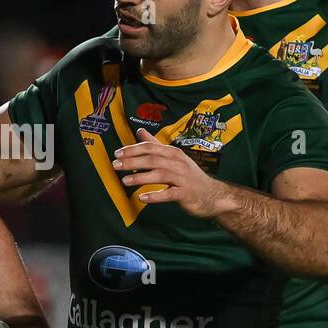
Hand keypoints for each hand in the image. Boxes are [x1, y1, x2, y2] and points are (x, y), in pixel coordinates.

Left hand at [112, 128, 226, 218]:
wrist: (212, 195)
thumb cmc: (189, 176)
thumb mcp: (173, 157)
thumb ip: (155, 145)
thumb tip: (140, 130)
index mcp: (172, 153)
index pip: (150, 147)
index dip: (132, 149)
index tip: (116, 153)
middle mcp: (178, 163)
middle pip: (153, 159)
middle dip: (132, 161)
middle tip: (115, 165)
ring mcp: (183, 178)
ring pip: (160, 174)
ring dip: (140, 177)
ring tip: (125, 180)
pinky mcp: (186, 194)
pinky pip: (169, 194)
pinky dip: (155, 195)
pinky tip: (142, 197)